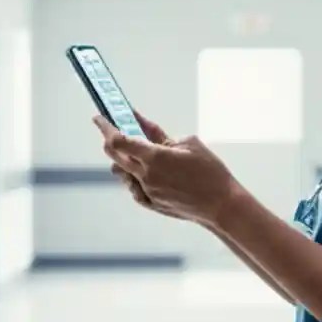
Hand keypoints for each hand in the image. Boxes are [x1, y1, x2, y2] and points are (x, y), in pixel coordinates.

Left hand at [94, 112, 241, 228]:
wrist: (221, 205)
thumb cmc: (210, 171)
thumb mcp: (188, 144)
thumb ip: (159, 133)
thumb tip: (141, 121)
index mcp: (155, 157)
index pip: (118, 140)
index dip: (106, 126)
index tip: (100, 117)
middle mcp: (146, 176)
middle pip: (114, 156)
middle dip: (109, 139)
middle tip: (111, 128)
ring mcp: (148, 192)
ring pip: (122, 173)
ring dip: (122, 159)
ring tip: (135, 151)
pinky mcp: (152, 203)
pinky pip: (133, 188)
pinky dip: (134, 177)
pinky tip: (144, 172)